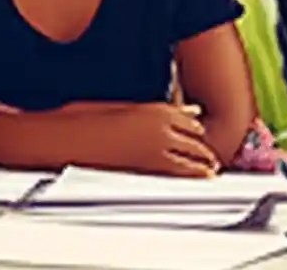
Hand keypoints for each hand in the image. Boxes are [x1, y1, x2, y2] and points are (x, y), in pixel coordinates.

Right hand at [95, 103, 219, 177]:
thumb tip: (189, 111)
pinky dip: (193, 174)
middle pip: (194, 140)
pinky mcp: (148, 166)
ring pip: (191, 157)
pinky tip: (201, 178)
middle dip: (204, 149)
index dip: (196, 129)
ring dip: (204, 163)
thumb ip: (158, 111)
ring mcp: (157, 148)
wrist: (75, 137)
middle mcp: (162, 128)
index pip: (189, 121)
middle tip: (212, 157)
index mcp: (157, 110)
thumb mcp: (126, 107)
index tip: (200, 134)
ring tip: (212, 170)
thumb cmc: (92, 119)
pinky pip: (179, 171)